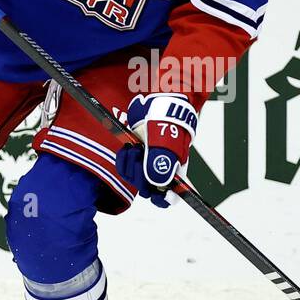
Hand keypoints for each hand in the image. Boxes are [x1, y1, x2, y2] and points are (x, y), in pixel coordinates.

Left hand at [113, 93, 197, 208]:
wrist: (157, 101)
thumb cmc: (167, 121)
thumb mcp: (166, 143)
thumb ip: (161, 165)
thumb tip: (158, 186)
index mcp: (176, 170)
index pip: (173, 195)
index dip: (167, 199)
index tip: (162, 195)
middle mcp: (161, 169)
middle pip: (149, 189)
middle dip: (142, 176)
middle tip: (141, 157)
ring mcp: (147, 162)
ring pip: (136, 179)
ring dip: (132, 166)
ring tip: (135, 148)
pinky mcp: (135, 155)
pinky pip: (125, 168)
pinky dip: (124, 160)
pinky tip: (127, 148)